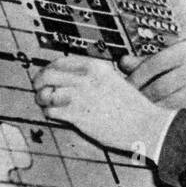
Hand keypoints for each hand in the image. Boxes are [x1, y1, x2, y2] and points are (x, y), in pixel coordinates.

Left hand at [34, 55, 174, 156]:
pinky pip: (51, 111)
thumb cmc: (133, 107)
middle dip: (39, 83)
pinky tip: (56, 115)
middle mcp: (85, 79)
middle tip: (40, 90)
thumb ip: (93, 77)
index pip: (60, 61)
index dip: (48, 69)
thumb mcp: (113, 80)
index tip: (46, 76)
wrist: (147, 124)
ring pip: (46, 93)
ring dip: (42, 100)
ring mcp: (81, 97)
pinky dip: (49, 113)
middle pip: (47, 74)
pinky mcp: (78, 116)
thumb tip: (69, 78)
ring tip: (48, 104)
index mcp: (95, 67)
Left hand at [119, 38, 185, 114]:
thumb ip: (149, 60)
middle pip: (162, 86)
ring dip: (155, 111)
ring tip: (142, 115)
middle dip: (142, 99)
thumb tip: (122, 63)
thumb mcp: (179, 53)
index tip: (124, 91)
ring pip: (173, 102)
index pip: (154, 64)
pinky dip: (172, 117)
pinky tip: (162, 120)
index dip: (136, 80)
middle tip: (129, 108)